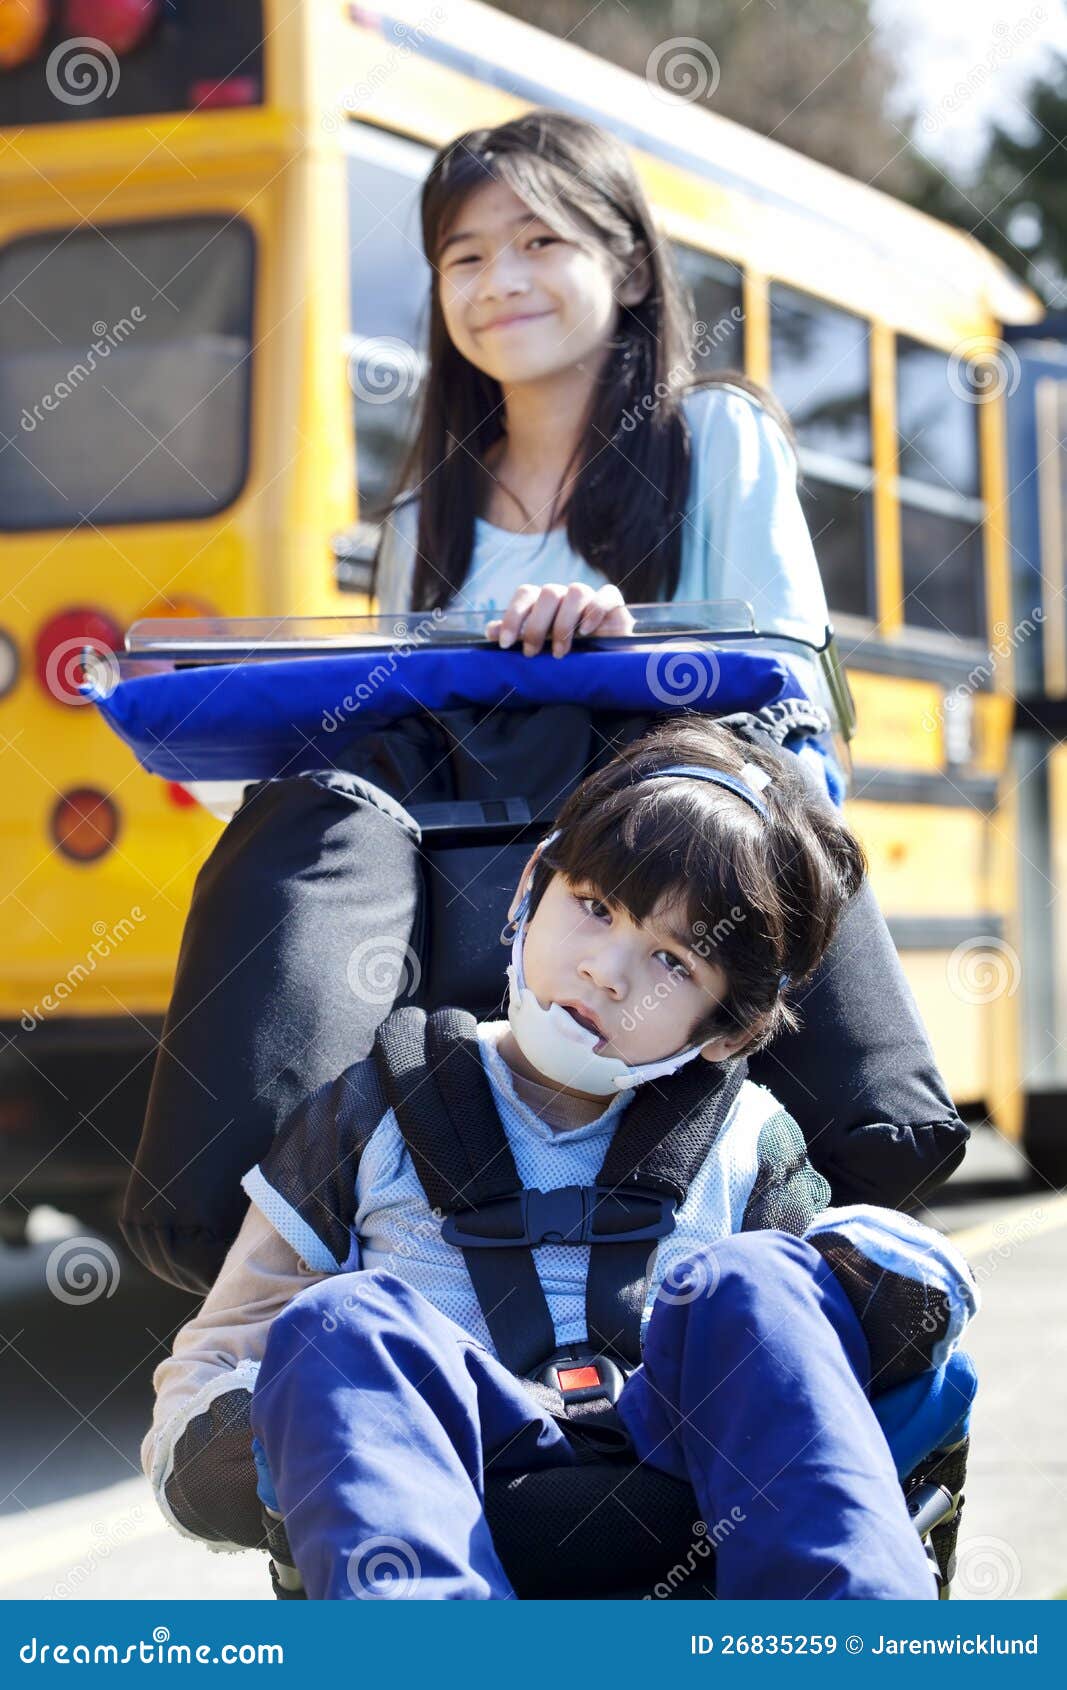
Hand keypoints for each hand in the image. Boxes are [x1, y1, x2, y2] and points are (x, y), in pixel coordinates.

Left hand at [486, 582, 634, 656]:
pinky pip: (605, 596)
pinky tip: (586, 632)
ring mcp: (590, 596)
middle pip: (548, 593)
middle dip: (536, 626)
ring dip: (564, 623)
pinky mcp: (613, 603)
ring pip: (575, 592)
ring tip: (559, 653)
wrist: (606, 661)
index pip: (525, 594)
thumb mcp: (540, 647)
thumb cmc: (568, 652)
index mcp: (544, 601)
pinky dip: (594, 612)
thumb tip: (489, 630)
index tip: (506, 644)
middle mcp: (565, 594)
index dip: (513, 616)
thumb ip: (517, 636)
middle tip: (532, 653)